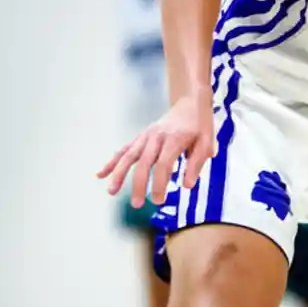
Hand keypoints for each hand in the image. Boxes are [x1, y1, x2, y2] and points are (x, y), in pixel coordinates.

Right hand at [98, 93, 215, 207]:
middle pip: (143, 162)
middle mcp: (157, 136)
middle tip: (136, 204)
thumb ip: (196, 164)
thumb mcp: (207, 143)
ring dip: (118, 174)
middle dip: (138, 184)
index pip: (163, 164)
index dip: (159, 183)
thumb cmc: (201, 125)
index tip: (158, 200)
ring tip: (111, 192)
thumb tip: (187, 186)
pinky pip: (124, 149)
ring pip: (129, 155)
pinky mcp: (141, 136)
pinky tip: (100, 175)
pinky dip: (112, 161)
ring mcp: (147, 135)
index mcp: (175, 139)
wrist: (191, 102)